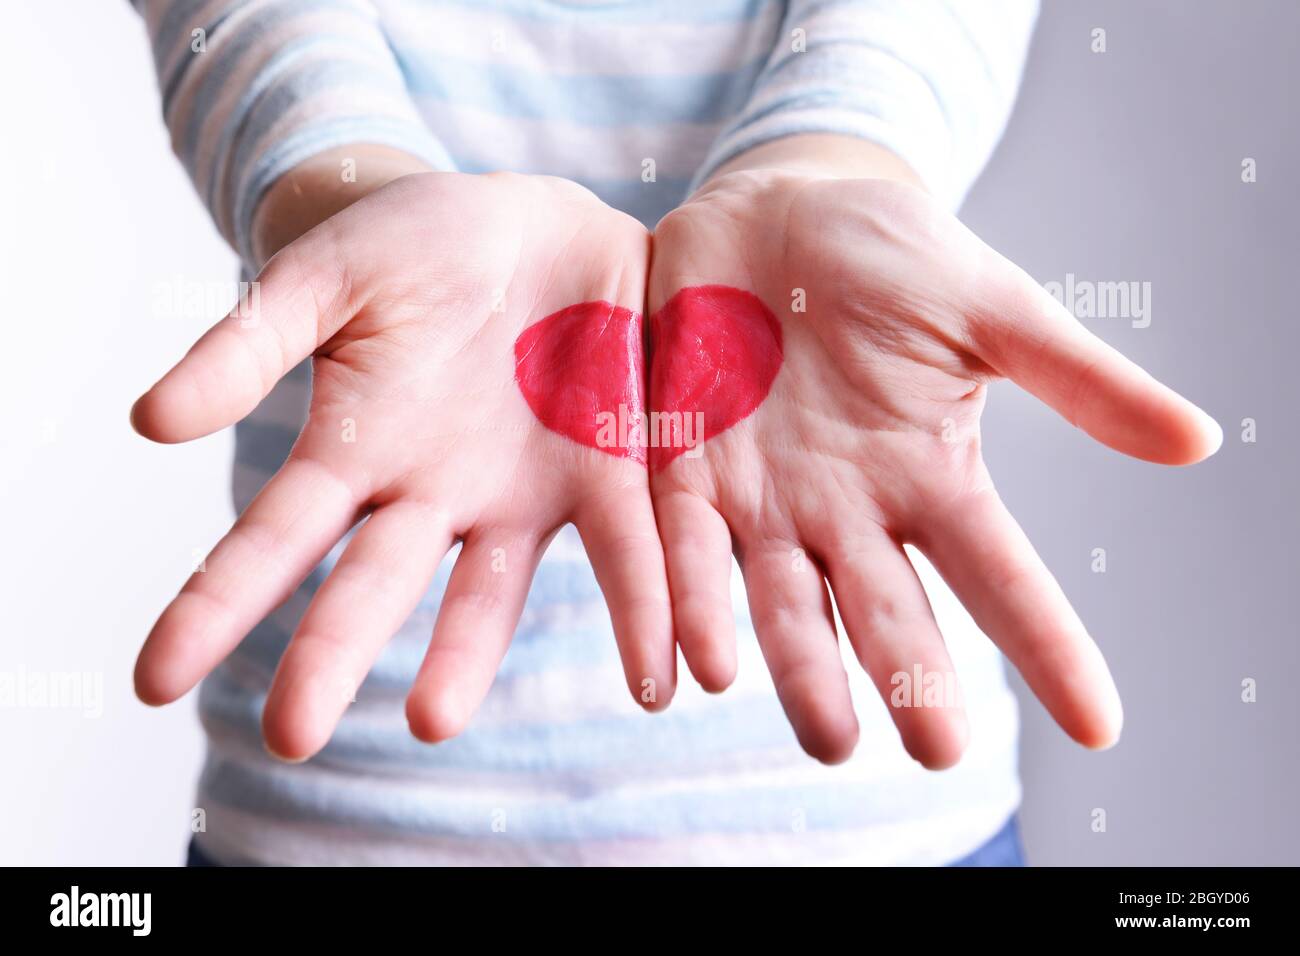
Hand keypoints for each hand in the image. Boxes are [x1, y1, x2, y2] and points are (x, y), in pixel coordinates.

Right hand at [132, 170, 673, 759]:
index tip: (148, 684)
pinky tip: (658, 674)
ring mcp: (521, 494)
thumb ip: (247, 345)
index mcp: (354, 450)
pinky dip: (645, 603)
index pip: (272, 540)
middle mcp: (432, 495)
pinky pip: (628, 544)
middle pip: (372, 587)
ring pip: (493, 591)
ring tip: (440, 722)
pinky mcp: (609, 472)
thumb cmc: (414, 245)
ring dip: (471, 655)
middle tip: (291, 736)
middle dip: (331, 655)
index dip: (213, 605)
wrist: (532, 224)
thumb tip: (148, 423)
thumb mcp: (325, 279)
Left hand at [647, 167, 1219, 766]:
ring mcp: (763, 501)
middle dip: (911, 676)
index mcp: (928, 476)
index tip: (1100, 723)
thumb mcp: (988, 309)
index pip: (998, 573)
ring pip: (783, 605)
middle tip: (940, 747)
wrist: (777, 207)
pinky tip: (699, 663)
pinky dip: (689, 604)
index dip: (1047, 645)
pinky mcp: (683, 472)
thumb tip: (1199, 443)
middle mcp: (847, 511)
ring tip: (830, 736)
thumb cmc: (889, 253)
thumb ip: (1075, 378)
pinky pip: (684, 549)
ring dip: (801, 671)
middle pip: (886, 610)